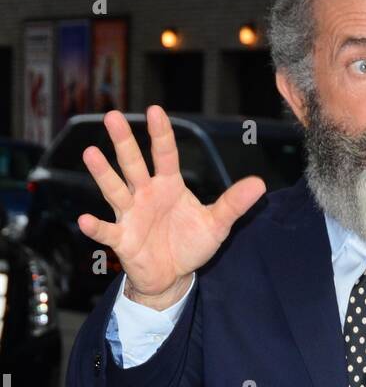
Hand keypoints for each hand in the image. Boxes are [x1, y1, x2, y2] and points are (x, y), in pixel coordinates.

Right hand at [77, 106, 266, 306]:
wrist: (173, 276)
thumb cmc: (190, 244)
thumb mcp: (216, 224)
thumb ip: (234, 203)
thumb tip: (259, 184)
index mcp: (168, 185)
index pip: (165, 154)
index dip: (160, 133)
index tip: (154, 110)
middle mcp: (146, 194)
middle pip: (134, 163)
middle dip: (124, 141)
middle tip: (112, 116)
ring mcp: (131, 214)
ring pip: (115, 189)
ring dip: (103, 173)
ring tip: (90, 153)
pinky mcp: (122, 238)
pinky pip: (108, 230)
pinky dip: (96, 227)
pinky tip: (86, 220)